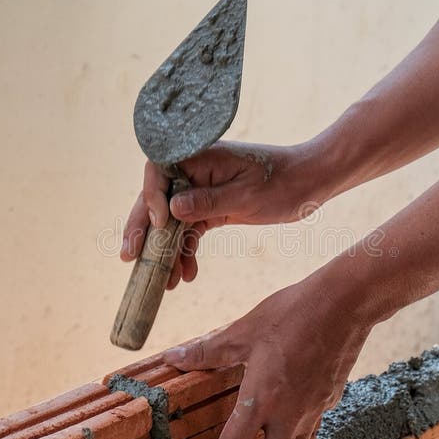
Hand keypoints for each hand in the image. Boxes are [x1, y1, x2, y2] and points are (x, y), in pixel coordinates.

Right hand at [119, 141, 319, 289]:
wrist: (309, 183)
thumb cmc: (282, 182)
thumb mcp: (246, 196)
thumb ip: (209, 202)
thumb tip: (171, 210)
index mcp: (199, 156)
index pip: (158, 172)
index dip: (151, 198)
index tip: (161, 224)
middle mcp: (193, 171)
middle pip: (156, 200)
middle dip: (144, 231)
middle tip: (129, 257)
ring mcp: (199, 190)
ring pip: (170, 221)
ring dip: (166, 251)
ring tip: (164, 281)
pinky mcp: (210, 207)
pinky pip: (189, 230)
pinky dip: (186, 252)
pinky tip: (186, 275)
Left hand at [163, 272, 371, 438]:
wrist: (347, 303)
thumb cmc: (294, 313)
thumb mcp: (244, 330)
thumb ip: (208, 351)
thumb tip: (173, 357)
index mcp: (263, 400)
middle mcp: (290, 415)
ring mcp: (314, 411)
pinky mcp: (329, 401)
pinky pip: (309, 435)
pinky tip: (280, 421)